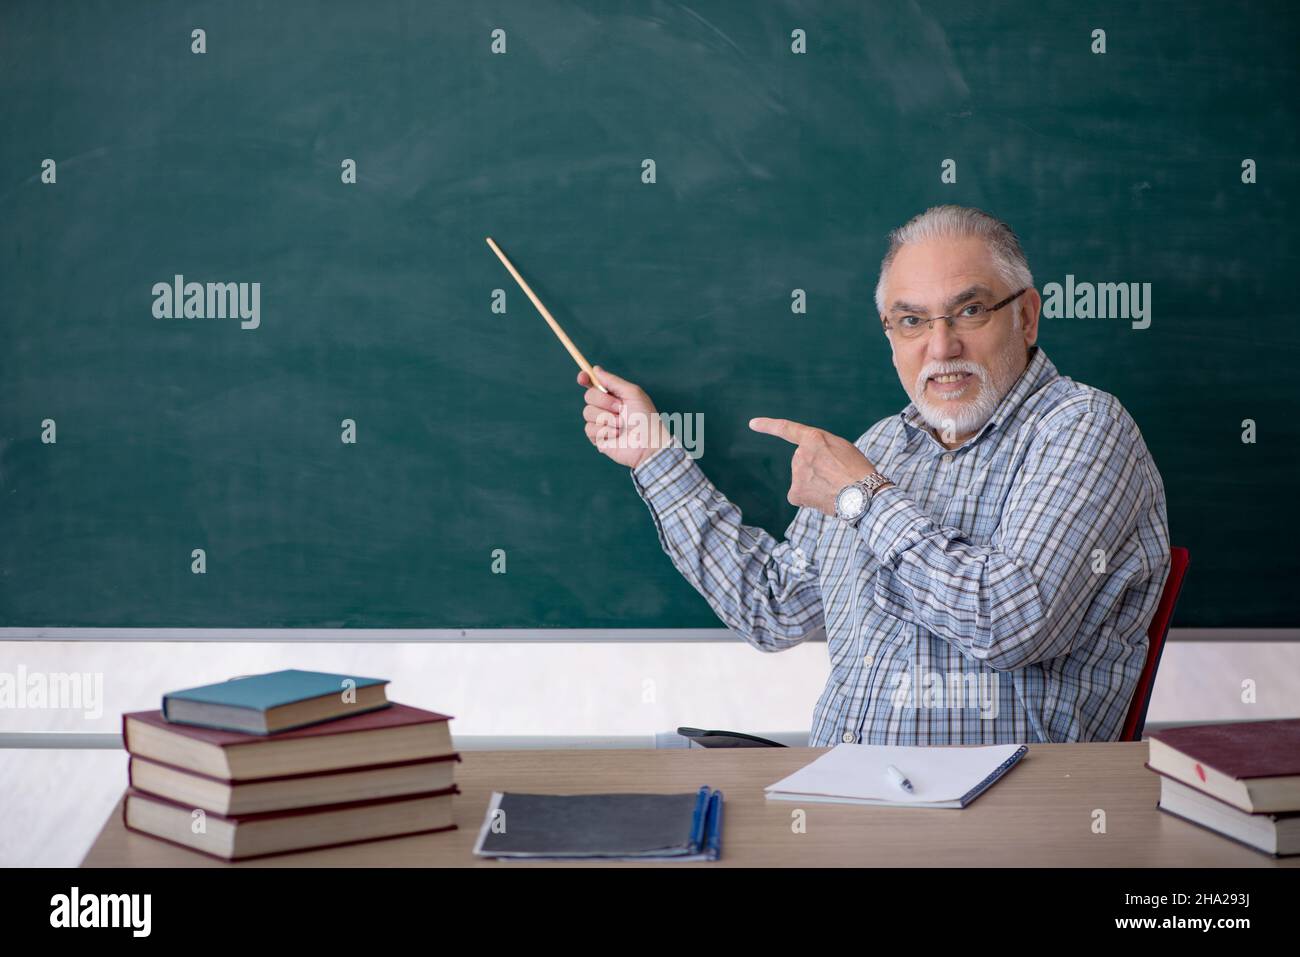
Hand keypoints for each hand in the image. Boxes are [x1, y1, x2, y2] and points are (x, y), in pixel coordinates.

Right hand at [578, 366, 668, 468]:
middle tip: (620, 408)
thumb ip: (613, 381)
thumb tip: (595, 369)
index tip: (583, 377)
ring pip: (587, 412)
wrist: (647, 443)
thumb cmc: (645, 418)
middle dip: (604, 401)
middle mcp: (606, 408)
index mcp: (614, 395)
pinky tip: (616, 435)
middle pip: (589, 396)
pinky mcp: (598, 437)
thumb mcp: (632, 393)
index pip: (593, 384)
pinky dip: (604, 431)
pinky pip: (589, 428)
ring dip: (606, 418)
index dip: (585, 379)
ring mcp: (601, 423)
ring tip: (621, 424)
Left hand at [749, 417, 878, 515]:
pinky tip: (824, 498)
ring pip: (802, 479)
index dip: (768, 426)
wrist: (863, 494)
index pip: (786, 429)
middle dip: (815, 469)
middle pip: (802, 462)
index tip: (753, 423)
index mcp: (814, 438)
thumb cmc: (858, 470)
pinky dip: (809, 498)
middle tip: (836, 476)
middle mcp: (800, 454)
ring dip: (815, 484)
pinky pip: (799, 495)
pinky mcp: (795, 493)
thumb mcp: (842, 448)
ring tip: (835, 487)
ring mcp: (796, 474)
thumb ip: (821, 449)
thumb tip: (812, 465)